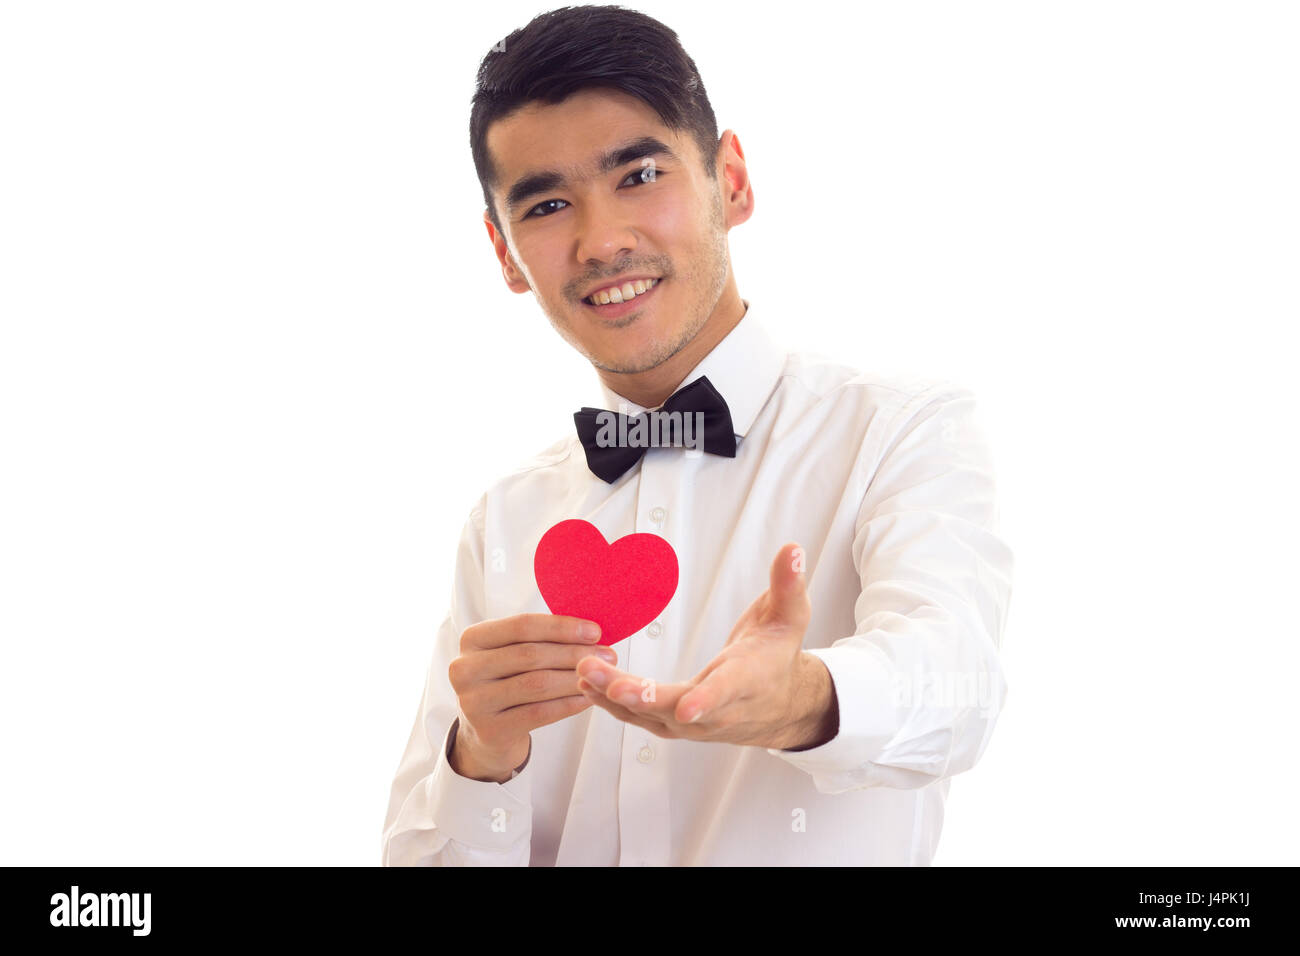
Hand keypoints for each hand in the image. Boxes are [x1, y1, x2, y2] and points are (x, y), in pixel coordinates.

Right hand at [448, 613, 616, 780]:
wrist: (486, 731)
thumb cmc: (507, 682)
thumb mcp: (512, 654)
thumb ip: (540, 639)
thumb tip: (591, 632)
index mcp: (472, 639)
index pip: (522, 626)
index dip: (561, 627)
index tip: (595, 631)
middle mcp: (465, 668)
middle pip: (531, 655)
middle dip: (574, 654)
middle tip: (607, 656)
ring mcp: (473, 701)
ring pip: (537, 684)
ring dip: (575, 679)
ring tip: (602, 677)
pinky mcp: (489, 730)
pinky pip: (540, 713)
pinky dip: (568, 704)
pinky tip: (588, 699)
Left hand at [576, 543, 837, 750]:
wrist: (780, 703)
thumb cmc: (778, 654)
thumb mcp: (790, 617)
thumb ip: (789, 585)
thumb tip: (792, 550)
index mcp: (748, 681)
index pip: (727, 692)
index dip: (708, 700)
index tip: (687, 706)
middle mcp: (719, 711)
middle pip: (677, 709)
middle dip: (643, 698)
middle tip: (609, 681)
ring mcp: (694, 723)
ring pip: (651, 716)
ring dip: (615, 698)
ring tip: (583, 672)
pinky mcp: (674, 724)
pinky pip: (639, 717)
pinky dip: (612, 703)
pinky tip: (585, 682)